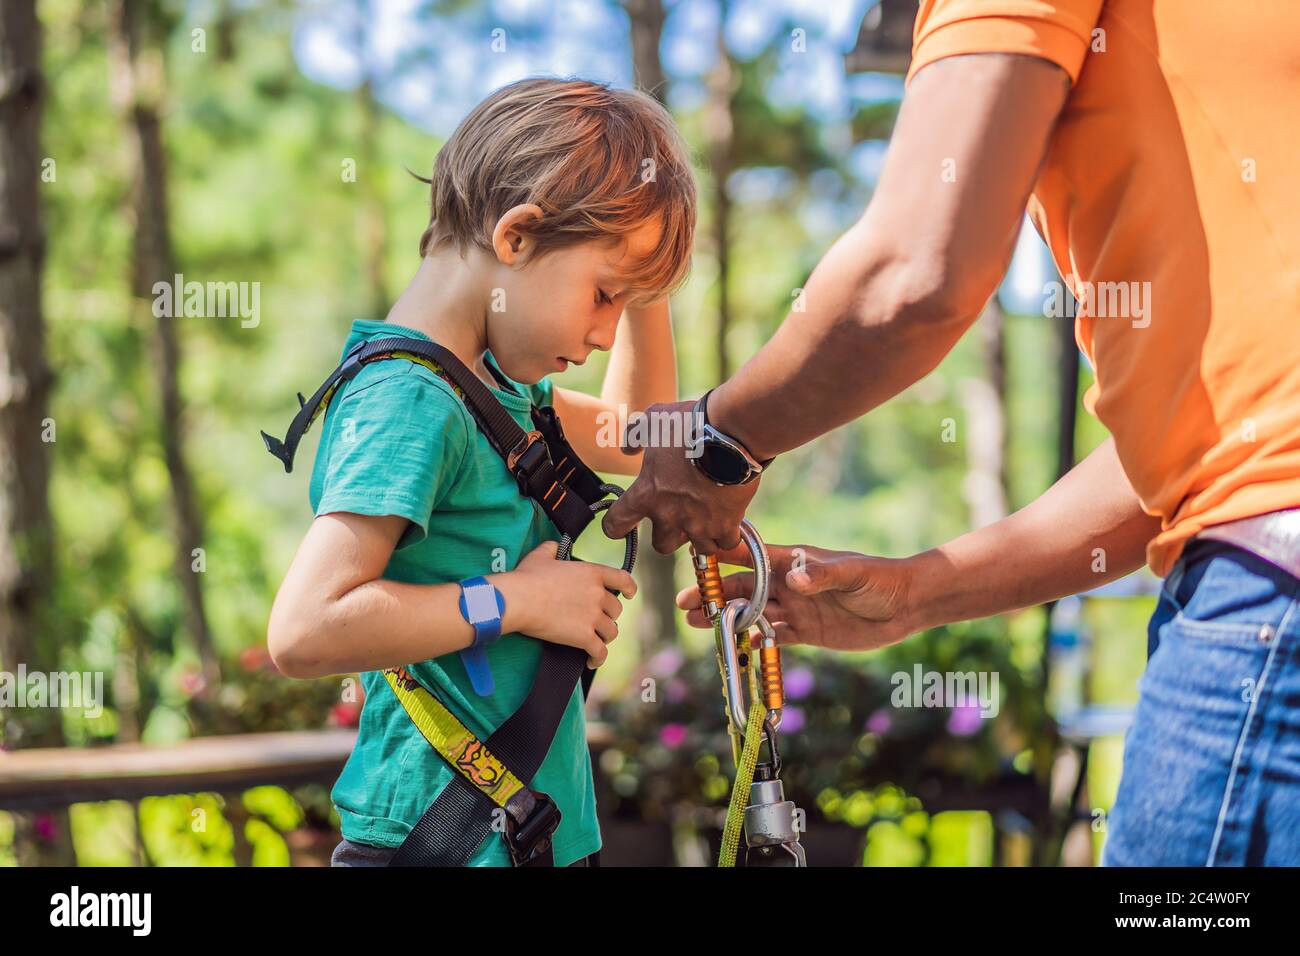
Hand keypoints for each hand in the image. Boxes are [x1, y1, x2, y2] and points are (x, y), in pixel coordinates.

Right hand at [496, 541, 636, 667]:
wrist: (518, 600)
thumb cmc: (527, 578)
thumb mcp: (541, 555)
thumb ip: (552, 548)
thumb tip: (554, 545)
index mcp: (592, 573)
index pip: (623, 579)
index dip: (629, 588)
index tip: (629, 595)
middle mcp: (598, 594)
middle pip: (616, 610)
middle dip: (608, 616)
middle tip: (596, 620)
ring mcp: (593, 616)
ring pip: (611, 631)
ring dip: (604, 636)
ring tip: (595, 640)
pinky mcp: (584, 636)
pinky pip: (600, 651)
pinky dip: (597, 657)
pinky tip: (591, 660)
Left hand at [601, 399, 759, 553]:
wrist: (730, 433)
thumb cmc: (689, 424)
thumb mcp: (653, 418)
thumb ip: (635, 435)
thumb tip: (628, 448)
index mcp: (646, 494)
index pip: (615, 525)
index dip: (616, 525)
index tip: (623, 521)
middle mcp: (669, 516)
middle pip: (661, 545)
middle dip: (668, 534)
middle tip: (678, 516)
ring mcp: (699, 524)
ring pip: (698, 548)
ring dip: (700, 537)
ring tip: (707, 520)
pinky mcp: (727, 524)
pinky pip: (726, 543)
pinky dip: (728, 535)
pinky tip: (730, 521)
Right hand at [676, 542, 916, 651]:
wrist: (905, 605)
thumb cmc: (880, 579)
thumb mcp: (853, 574)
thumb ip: (822, 575)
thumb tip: (794, 579)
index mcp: (795, 562)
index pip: (751, 555)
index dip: (723, 555)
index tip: (695, 556)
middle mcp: (789, 584)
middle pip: (743, 588)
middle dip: (714, 594)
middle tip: (685, 603)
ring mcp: (796, 608)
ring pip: (751, 614)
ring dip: (725, 618)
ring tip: (696, 624)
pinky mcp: (806, 632)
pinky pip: (771, 638)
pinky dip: (752, 643)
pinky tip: (732, 648)